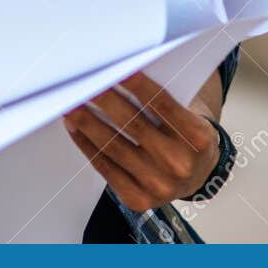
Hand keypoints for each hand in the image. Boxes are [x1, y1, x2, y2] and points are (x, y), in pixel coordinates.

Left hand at [62, 71, 219, 211]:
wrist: (197, 177)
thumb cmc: (185, 137)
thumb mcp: (187, 117)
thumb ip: (160, 101)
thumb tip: (118, 74)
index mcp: (197, 138)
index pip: (162, 104)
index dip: (138, 85)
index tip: (116, 68)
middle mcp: (179, 164)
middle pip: (134, 125)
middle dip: (104, 101)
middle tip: (83, 82)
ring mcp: (159, 185)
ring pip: (114, 147)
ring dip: (87, 123)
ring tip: (70, 104)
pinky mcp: (139, 199)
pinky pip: (105, 168)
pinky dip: (87, 145)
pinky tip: (74, 128)